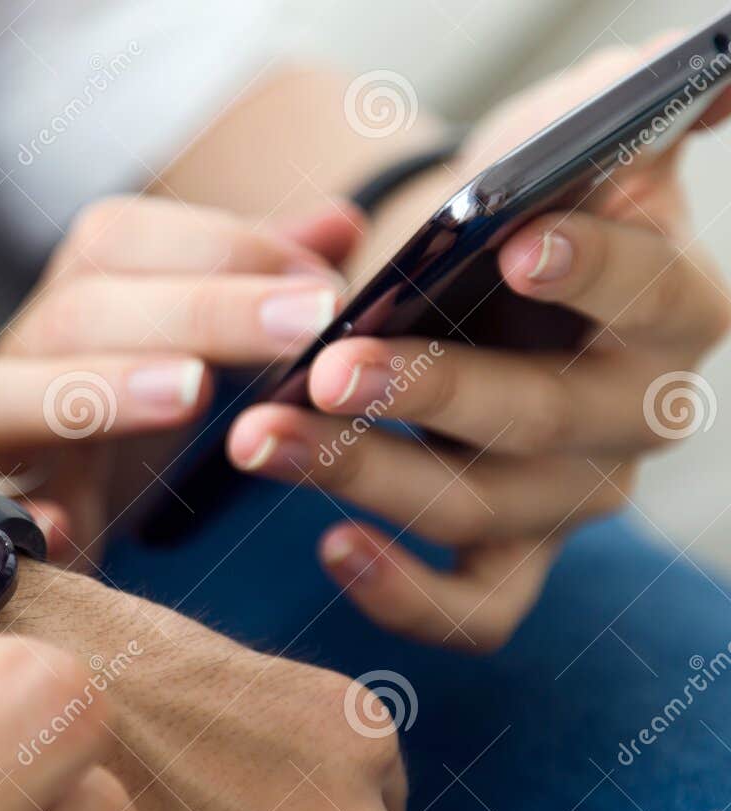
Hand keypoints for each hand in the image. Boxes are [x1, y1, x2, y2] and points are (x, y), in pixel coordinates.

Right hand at [0, 195, 353, 564]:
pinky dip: (26, 518)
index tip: (323, 281)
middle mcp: (23, 353)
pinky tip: (61, 529)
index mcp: (74, 294)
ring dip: (99, 391)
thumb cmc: (127, 408)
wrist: (48, 504)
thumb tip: (339, 223)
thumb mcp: (198, 341)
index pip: (120, 237)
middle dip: (199, 310)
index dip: (222, 246)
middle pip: (79, 310)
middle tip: (305, 324)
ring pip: (4, 396)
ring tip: (191, 393)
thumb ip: (257, 284)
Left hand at [229, 41, 730, 650]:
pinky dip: (406, 595)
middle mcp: (632, 413)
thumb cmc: (516, 208)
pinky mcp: (511, 555)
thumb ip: (620, 109)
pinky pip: (477, 610)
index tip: (516, 240)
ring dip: (365, 478)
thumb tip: (714, 62)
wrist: (472, 290)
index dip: (591, 269)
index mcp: (669, 305)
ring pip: (483, 510)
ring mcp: (572, 496)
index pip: (648, 289)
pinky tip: (330, 547)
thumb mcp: (566, 142)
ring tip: (263, 439)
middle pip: (543, 418)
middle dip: (430, 392)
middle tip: (328, 365)